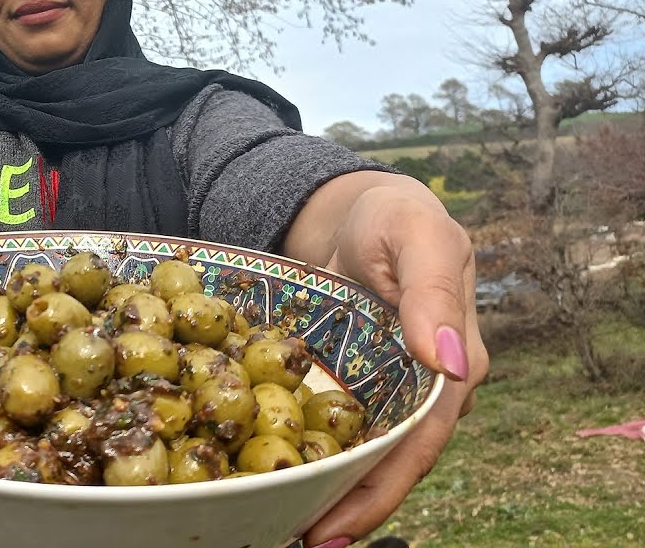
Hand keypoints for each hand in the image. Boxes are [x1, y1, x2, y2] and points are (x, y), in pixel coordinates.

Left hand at [296, 181, 488, 547]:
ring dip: (327, 495)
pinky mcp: (348, 384)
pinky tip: (270, 482)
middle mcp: (421, 390)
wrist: (357, 209)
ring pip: (360, 456)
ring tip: (282, 530)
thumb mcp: (418, 236)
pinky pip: (329, 428)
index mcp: (453, 364)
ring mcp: (383, 390)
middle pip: (391, 465)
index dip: (383, 488)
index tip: (338, 523)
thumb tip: (449, 360)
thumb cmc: (396, 216)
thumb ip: (432, 291)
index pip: (422, 442)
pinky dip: (307, 455)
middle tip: (302, 543)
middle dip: (351, 509)